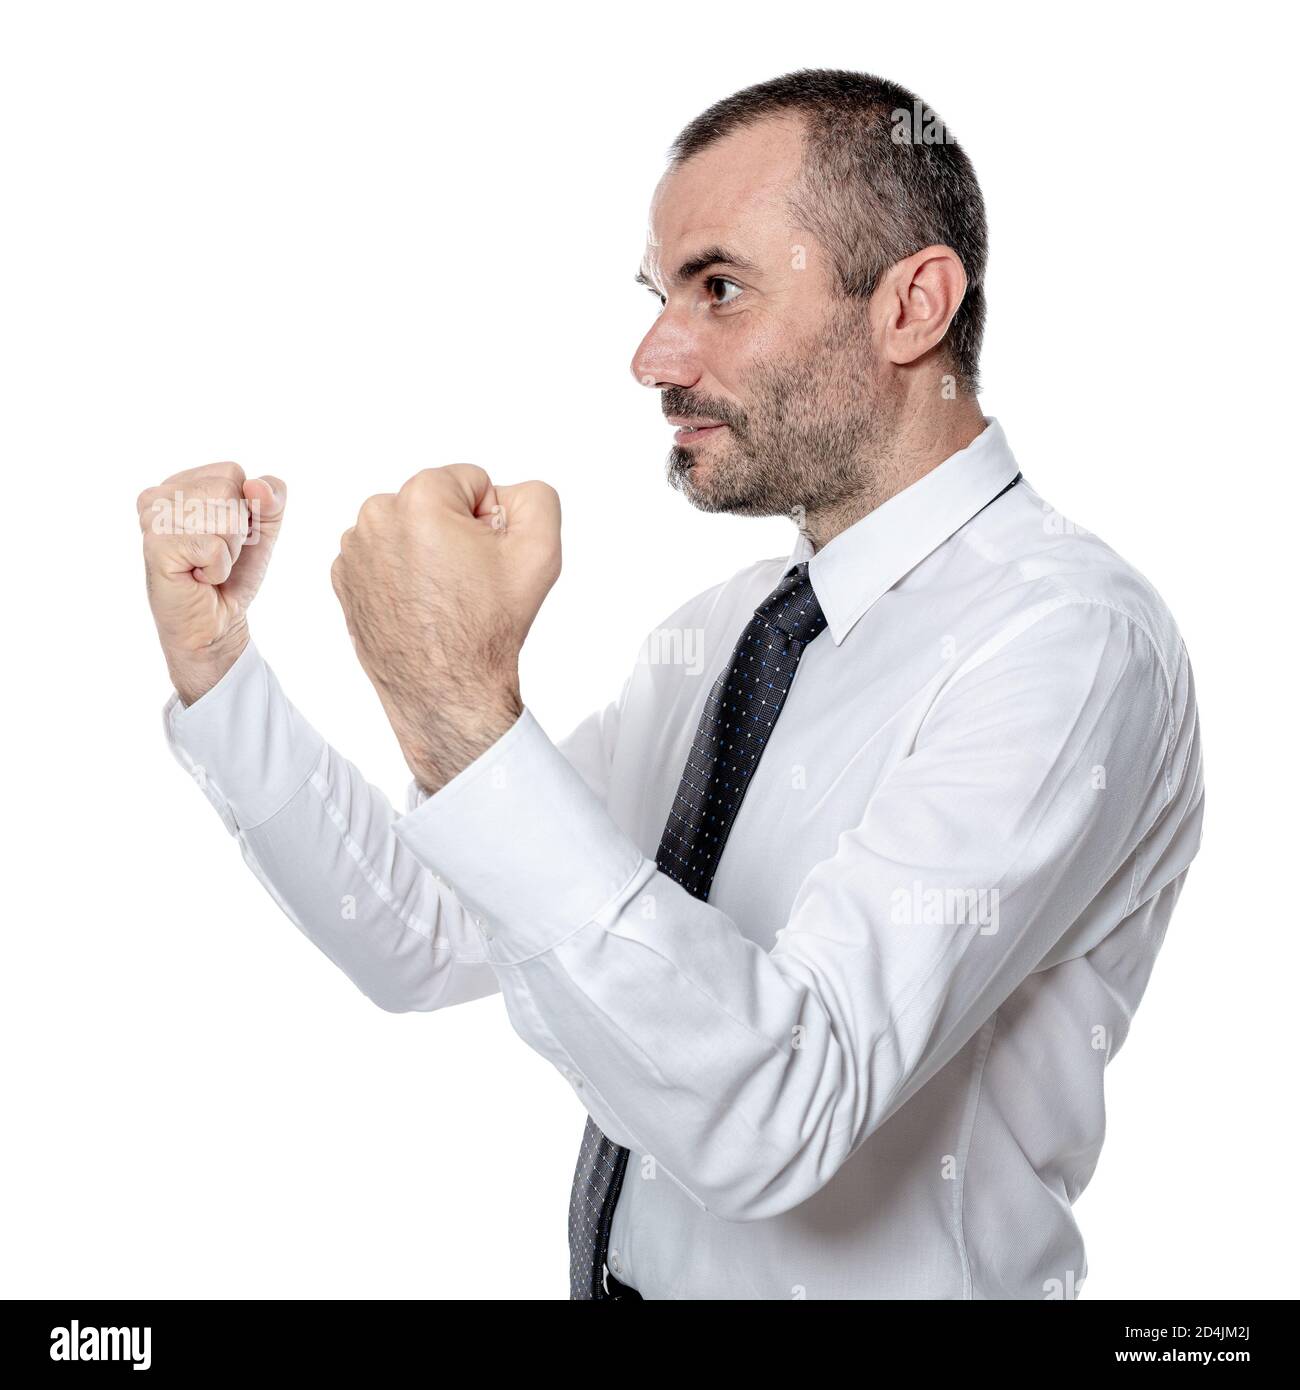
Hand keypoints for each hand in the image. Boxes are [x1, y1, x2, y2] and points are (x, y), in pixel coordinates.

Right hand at [137, 463, 286, 704]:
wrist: (216, 623)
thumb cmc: (233, 573)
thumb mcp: (263, 529)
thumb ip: (272, 499)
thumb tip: (257, 486)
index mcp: (179, 483)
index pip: (232, 472)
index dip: (246, 508)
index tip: (226, 534)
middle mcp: (157, 497)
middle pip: (228, 490)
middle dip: (237, 531)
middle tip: (216, 554)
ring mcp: (152, 521)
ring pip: (224, 518)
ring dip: (228, 551)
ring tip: (205, 565)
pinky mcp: (156, 548)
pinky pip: (214, 547)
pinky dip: (218, 569)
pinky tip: (198, 578)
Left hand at [330, 464, 560, 791]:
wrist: (446, 690)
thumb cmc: (486, 628)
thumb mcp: (539, 551)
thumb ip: (535, 498)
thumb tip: (505, 495)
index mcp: (418, 499)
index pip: (470, 482)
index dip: (489, 521)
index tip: (486, 559)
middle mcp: (376, 517)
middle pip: (435, 503)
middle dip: (454, 532)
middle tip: (467, 581)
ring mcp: (354, 550)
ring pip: (407, 529)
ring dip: (427, 551)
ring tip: (442, 596)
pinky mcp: (344, 579)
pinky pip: (383, 557)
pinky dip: (402, 574)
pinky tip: (419, 606)